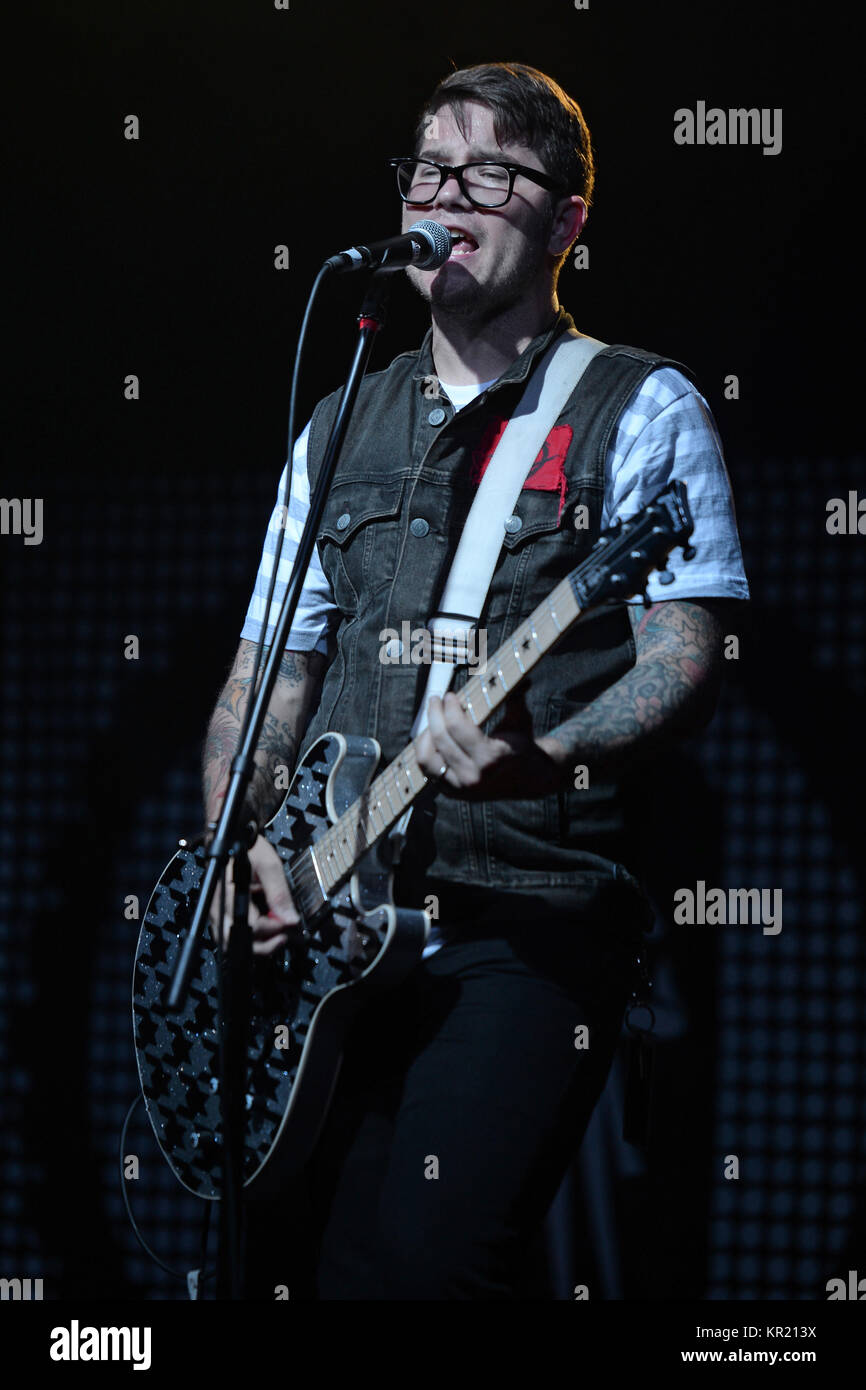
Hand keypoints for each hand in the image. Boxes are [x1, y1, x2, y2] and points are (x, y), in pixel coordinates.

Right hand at [208, 834, 300, 956]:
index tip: (289, 924)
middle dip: (263, 945)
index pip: (250, 925)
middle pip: (236, 941)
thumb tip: (290, 918)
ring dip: (256, 944)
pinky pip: (231, 934)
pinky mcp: (219, 914)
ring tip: (277, 937)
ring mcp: (216, 911)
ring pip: (231, 942)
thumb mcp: (269, 865)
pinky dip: (249, 938)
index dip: (273, 929)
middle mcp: (217, 905)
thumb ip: (279, 893)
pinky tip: (265, 930)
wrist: (234, 839)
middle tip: (284, 938)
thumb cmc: (248, 848)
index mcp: (228, 892)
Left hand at [415, 691, 564, 800]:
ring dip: (426, 733)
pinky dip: (425, 751)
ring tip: (433, 719)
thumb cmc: (521, 744)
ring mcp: (460, 788)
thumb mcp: (521, 720)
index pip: (457, 727)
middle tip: (436, 700)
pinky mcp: (451, 793)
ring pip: (427, 757)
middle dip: (434, 714)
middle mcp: (473, 777)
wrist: (528, 778)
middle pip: (440, 739)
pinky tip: (431, 736)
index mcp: (491, 758)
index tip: (450, 695)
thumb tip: (522, 679)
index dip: (449, 707)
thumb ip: (517, 699)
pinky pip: (427, 770)